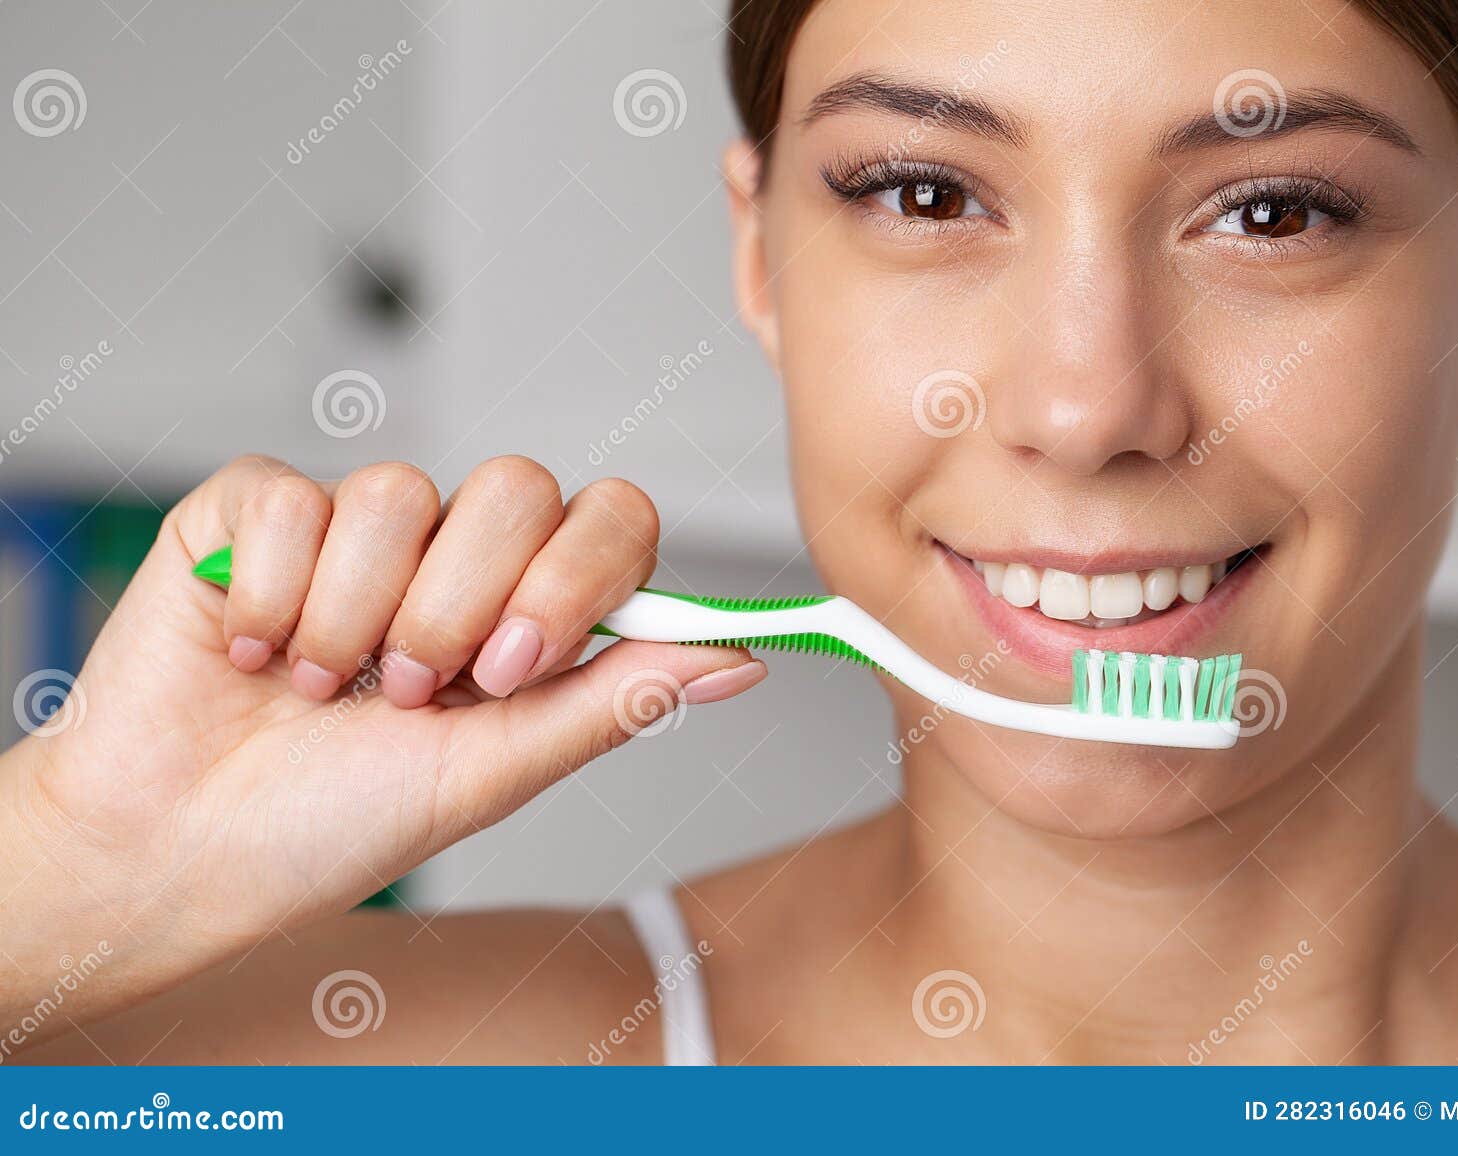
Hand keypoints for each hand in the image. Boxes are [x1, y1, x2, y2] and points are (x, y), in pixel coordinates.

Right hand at [0, 455, 763, 1038]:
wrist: (179, 850)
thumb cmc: (335, 821)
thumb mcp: (496, 771)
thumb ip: (616, 699)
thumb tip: (740, 657)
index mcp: (524, 608)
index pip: (610, 519)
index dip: (574, 577)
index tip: (514, 668)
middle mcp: (450, 553)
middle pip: (516, 486)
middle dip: (460, 607)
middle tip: (412, 693)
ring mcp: (356, 524)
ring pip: (400, 491)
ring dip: (357, 619)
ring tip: (323, 688)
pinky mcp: (257, 508)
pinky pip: (296, 501)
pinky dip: (273, 601)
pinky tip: (252, 654)